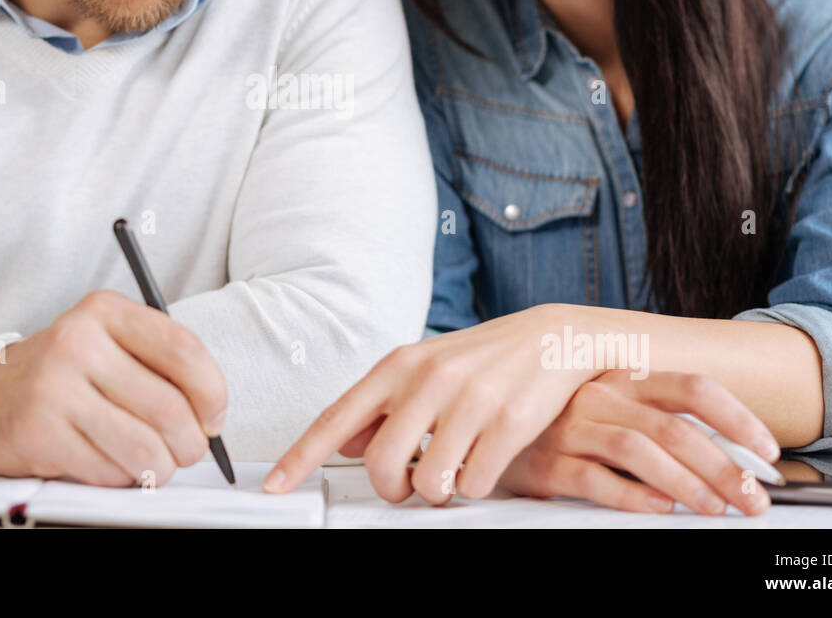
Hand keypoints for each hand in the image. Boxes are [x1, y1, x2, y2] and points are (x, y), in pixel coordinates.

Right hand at [0, 289, 226, 487]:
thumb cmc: (70, 373)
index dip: (213, 393)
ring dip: (160, 468)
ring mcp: (55, 386)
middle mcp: (78, 341)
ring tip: (153, 463)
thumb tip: (212, 415)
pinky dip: (122, 478)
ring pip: (143, 448)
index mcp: (106, 311)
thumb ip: (162, 364)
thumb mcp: (112, 344)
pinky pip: (108, 471)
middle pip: (169, 408)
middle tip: (186, 451)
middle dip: (191, 444)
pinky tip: (111, 463)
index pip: (183, 350)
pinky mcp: (39, 431)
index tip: (214, 418)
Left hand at [264, 306, 603, 503]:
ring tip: (454, 471)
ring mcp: (469, 399)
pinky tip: (485, 462)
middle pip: (380, 465)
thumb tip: (343, 442)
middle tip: (411, 482)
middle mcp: (428, 379)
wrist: (555, 338)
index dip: (302, 457)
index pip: (337, 418)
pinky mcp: (508, 421)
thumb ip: (383, 406)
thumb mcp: (425, 370)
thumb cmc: (484, 359)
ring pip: (428, 484)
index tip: (276, 486)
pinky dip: (476, 487)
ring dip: (438, 492)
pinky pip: (474, 485)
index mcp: (399, 366)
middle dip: (393, 488)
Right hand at [499, 370, 778, 514]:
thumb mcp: (613, 410)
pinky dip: (633, 497)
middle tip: (753, 499)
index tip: (769, 453)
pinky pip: (595, 479)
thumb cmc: (563, 425)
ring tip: (715, 508)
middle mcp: (598, 396)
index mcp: (622, 378)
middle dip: (724, 467)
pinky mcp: (544, 461)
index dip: (738, 419)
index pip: (693, 387)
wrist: (487, 430)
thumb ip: (660, 422)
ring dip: (686, 483)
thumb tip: (732, 457)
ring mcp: (569, 427)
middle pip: (675, 427)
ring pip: (640, 450)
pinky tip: (659, 511)